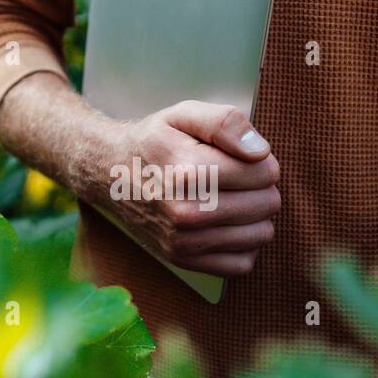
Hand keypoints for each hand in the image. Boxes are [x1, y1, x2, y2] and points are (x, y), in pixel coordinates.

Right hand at [90, 101, 281, 276]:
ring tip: (233, 198)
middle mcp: (185, 212)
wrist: (110, 175)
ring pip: (262, 234)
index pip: (265, 172)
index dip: (262, 160)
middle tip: (237, 177)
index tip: (243, 157)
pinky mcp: (184, 261)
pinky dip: (243, 244)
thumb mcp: (184, 114)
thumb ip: (225, 122)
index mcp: (188, 171)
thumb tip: (260, 152)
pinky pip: (243, 263)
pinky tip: (228, 224)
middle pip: (267, 203)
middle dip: (261, 186)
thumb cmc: (154, 142)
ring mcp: (184, 242)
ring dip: (255, 215)